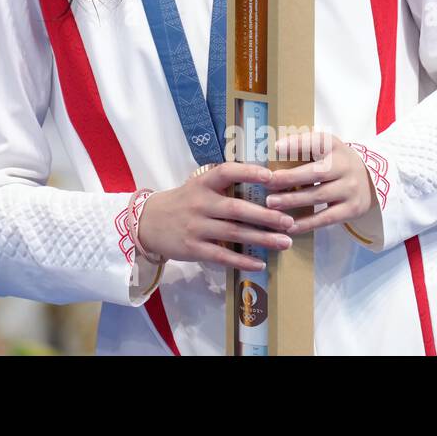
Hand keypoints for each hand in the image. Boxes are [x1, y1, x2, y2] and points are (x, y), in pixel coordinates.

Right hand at [136, 163, 294, 271]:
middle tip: (289, 221)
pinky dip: (242, 261)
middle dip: (266, 215)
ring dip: (262, 239)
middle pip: (236, 209)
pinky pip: (222, 256)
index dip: (248, 172)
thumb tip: (264, 188)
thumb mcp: (197, 188)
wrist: (147, 223)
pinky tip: (261, 264)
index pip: (226, 172)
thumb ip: (223, 187)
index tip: (272, 177)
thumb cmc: (182, 203)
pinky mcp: (193, 248)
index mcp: (202, 184)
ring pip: (234, 233)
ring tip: (285, 242)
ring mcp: (196, 227)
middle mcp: (199, 203)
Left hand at [266, 133, 376, 233]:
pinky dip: (307, 223)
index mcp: (335, 147)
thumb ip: (302, 145)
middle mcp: (345, 167)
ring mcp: (350, 189)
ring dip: (293, 200)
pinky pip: (327, 218)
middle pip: (316, 173)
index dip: (297, 144)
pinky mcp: (353, 209)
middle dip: (289, 178)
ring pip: (319, 196)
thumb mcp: (325, 146)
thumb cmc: (335, 161)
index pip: (317, 142)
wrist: (370, 179)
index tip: (276, 148)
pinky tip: (289, 226)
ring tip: (271, 203)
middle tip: (267, 183)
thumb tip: (275, 147)